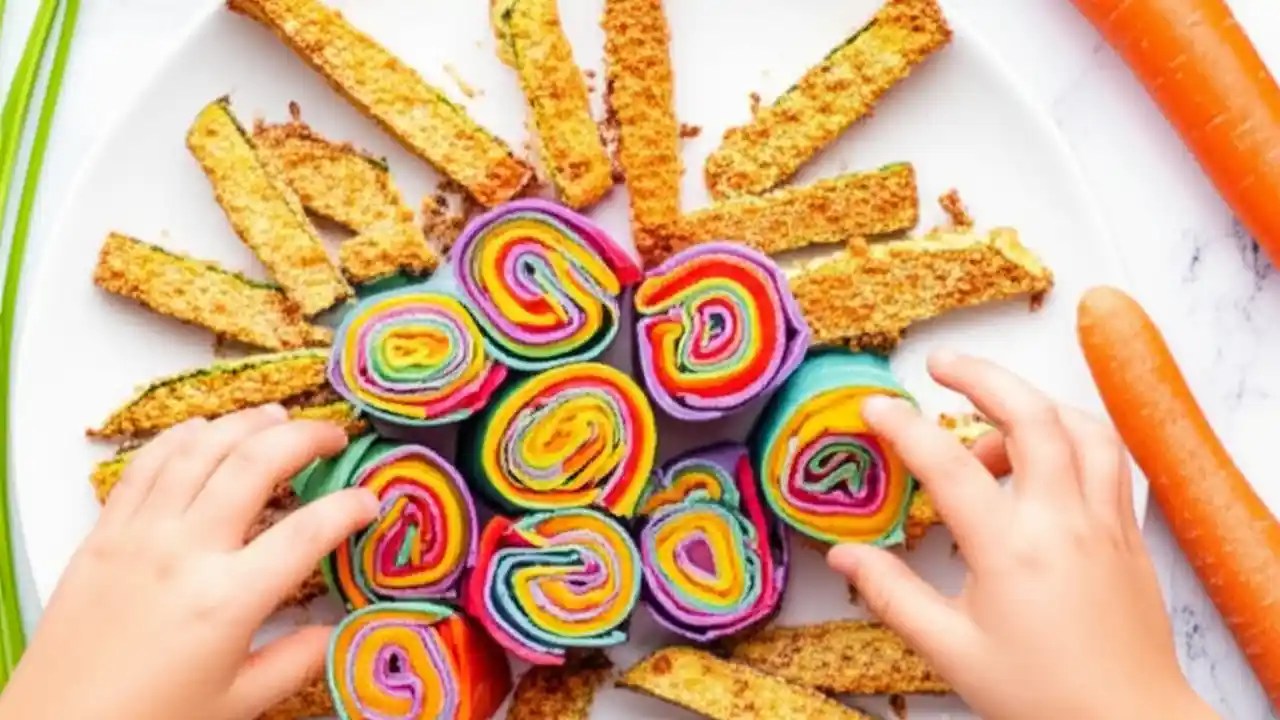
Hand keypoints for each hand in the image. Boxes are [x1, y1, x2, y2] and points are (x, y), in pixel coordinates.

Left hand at [0, 406, 377, 719]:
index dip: (350, 507)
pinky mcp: (103, 534)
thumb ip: (298, 659)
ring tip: (278, 417)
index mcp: (228, 600)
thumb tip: (337, 627)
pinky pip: (145, 466)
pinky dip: (180, 437)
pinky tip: (203, 430)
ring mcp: (139, 536)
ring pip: (200, 449)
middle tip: (334, 434)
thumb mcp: (239, 702)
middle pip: (256, 463)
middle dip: (306, 437)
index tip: (370, 500)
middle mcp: (185, 553)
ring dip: (246, 423)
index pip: (308, 532)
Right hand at [828, 352, 1215, 719]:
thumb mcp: (951, 651)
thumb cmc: (1042, 696)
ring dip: (1033, 406)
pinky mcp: (1129, 533)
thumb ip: (892, 595)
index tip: (874, 407)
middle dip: (982, 376)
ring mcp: (1105, 522)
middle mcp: (1064, 522)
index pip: (948, 466)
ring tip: (991, 425)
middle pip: (1031, 416)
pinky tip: (1045, 456)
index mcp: (1012, 551)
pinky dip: (1074, 436)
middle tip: (941, 365)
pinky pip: (1109, 458)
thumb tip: (843, 556)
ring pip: (1080, 427)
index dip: (904, 428)